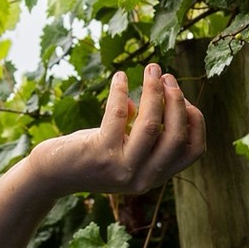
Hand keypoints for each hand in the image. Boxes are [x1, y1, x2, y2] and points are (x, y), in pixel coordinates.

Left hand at [30, 63, 204, 197]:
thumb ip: (143, 130)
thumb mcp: (124, 146)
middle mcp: (144, 177)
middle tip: (165, 75)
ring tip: (151, 69)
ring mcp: (123, 168)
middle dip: (177, 100)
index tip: (184, 97)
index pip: (194, 149)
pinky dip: (120, 91)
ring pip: (151, 125)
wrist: (52, 174)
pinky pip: (118, 115)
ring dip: (154, 92)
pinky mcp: (100, 154)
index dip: (195, 120)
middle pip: (177, 136)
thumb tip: (152, 94)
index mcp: (156, 175)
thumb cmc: (90, 154)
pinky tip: (119, 77)